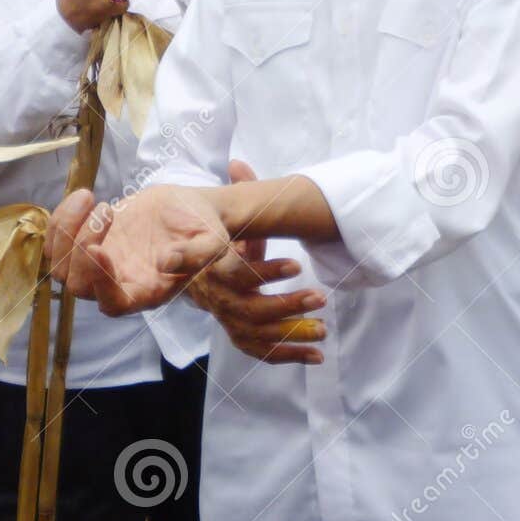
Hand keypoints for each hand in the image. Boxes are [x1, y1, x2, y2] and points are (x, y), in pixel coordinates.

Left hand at [48, 182, 236, 315]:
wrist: (190, 208)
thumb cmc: (204, 227)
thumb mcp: (213, 240)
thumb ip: (197, 255)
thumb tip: (168, 263)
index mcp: (147, 291)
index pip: (113, 304)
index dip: (100, 283)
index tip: (100, 249)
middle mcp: (118, 283)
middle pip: (78, 286)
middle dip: (81, 249)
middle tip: (106, 212)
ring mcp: (100, 263)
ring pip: (60, 265)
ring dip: (66, 232)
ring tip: (93, 200)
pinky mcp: (89, 241)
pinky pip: (59, 240)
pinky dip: (62, 218)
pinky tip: (85, 197)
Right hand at [184, 162, 326, 365]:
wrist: (196, 271)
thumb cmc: (222, 241)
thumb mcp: (230, 216)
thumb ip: (239, 193)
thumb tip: (239, 163)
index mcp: (214, 268)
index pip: (237, 274)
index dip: (265, 271)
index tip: (296, 266)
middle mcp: (217, 299)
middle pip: (251, 310)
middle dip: (287, 305)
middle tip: (320, 297)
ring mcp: (228, 320)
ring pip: (259, 334)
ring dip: (292, 333)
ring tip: (323, 328)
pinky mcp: (239, 335)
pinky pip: (262, 351)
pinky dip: (289, 356)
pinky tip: (316, 356)